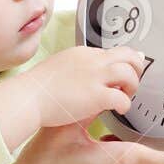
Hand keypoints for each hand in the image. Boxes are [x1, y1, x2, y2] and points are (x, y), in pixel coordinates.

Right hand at [28, 44, 145, 127]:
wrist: (27, 97)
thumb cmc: (37, 89)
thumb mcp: (59, 66)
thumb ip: (77, 67)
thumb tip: (90, 75)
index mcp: (83, 53)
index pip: (112, 53)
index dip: (121, 65)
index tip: (119, 78)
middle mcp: (93, 61)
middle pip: (129, 55)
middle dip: (136, 70)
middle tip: (129, 86)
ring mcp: (95, 77)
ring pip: (130, 73)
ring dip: (132, 87)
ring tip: (124, 97)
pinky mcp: (96, 96)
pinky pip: (123, 98)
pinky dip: (125, 105)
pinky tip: (118, 111)